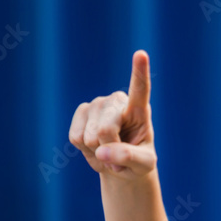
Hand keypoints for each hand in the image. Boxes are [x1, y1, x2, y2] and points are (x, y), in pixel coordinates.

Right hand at [69, 49, 156, 180]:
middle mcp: (117, 101)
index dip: (139, 72)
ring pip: (90, 135)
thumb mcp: (144, 165)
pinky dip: (85, 149)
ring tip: (108, 149)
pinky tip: (94, 146)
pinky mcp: (81, 113)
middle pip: (106, 129)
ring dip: (97, 150)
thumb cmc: (138, 162)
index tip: (141, 54)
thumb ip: (128, 158)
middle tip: (118, 153)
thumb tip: (102, 151)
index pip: (140, 89)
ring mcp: (97, 104)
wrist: (120, 166)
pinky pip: (76, 137)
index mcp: (139, 110)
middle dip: (110, 149)